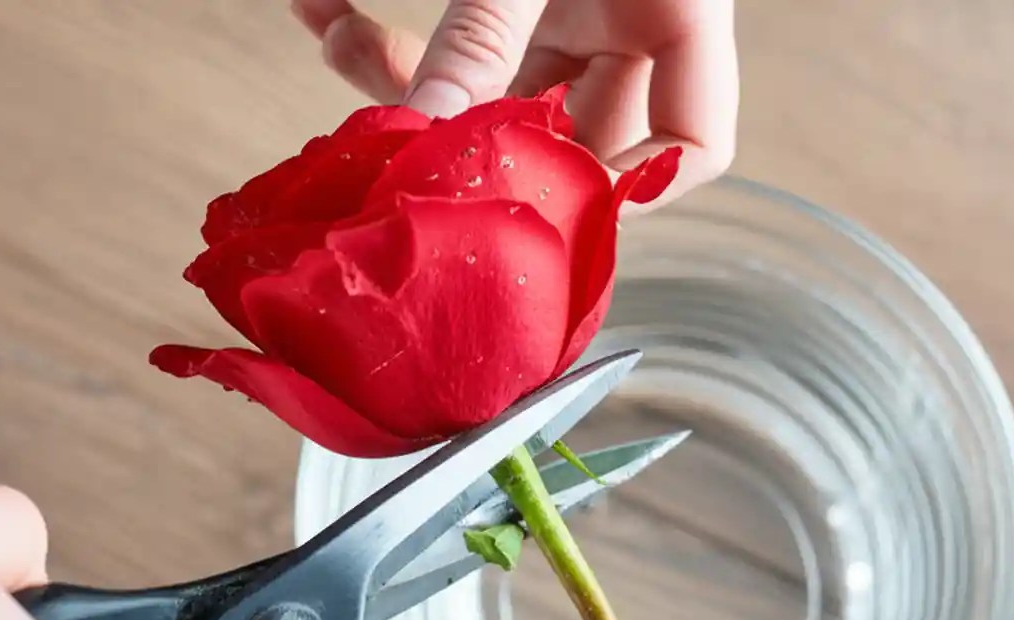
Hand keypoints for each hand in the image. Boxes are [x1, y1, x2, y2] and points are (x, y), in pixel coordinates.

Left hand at [293, 0, 737, 208]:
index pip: (694, 140)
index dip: (631, 191)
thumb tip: (429, 131)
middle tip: (399, 135)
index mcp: (678, 6)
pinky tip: (320, 2)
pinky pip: (461, 36)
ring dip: (406, 75)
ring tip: (328, 30)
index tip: (538, 205)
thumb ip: (485, 29)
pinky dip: (391, 27)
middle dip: (474, 132)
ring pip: (497, 90)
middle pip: (573, 130)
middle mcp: (631, 19)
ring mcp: (571, 5)